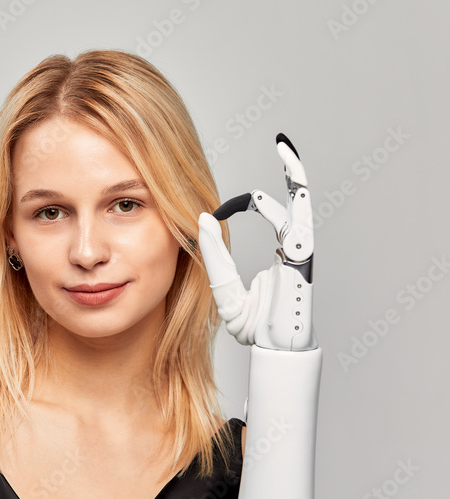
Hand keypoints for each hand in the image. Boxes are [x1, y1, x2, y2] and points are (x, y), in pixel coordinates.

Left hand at [197, 133, 317, 351]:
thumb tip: (202, 219)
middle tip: (283, 143)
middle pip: (294, 202)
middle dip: (292, 172)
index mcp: (281, 254)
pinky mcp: (302, 262)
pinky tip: (287, 179)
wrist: (269, 349)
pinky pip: (298, 226)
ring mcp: (301, 255)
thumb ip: (214, 256)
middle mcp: (294, 250)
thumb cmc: (253, 325)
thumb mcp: (223, 287)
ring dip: (296, 177)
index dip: (250, 202)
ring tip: (286, 151)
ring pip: (300, 207)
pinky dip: (294, 202)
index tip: (227, 202)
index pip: (272, 215)